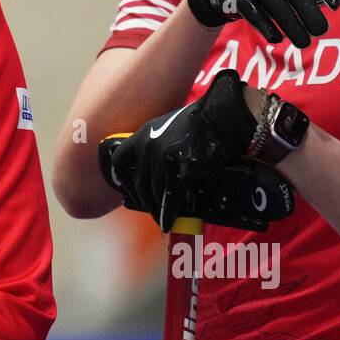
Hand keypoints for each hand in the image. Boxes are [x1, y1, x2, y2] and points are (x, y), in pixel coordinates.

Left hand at [102, 69, 257, 229]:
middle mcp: (147, 145)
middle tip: (152, 212)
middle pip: (138, 183)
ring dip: (157, 210)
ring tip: (162, 221)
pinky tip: (169, 222)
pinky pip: (169, 197)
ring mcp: (160, 157)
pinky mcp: (177, 168)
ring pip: (153, 192)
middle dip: (144, 202)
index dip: (122, 180)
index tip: (129, 192)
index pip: (118, 161)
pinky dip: (169, 213)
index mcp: (143, 134)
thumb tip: (157, 171)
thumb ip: (158, 146)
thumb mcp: (169, 128)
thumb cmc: (202, 121)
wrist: (220, 116)